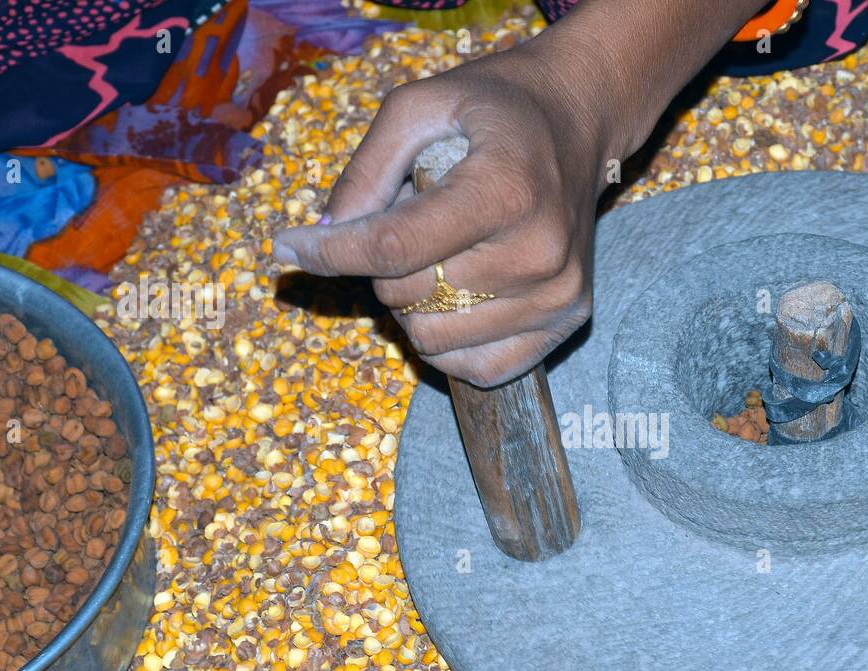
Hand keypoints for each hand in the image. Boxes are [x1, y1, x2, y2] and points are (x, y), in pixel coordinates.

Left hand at [272, 41, 611, 387]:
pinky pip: (478, 367)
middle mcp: (539, 251)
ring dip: (413, 305)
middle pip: (410, 296)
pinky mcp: (567, 321)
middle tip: (411, 223)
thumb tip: (323, 237)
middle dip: (383, 267)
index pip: (395, 248)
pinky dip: (447, 343)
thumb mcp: (419, 106)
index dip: (331, 253)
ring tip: (440, 255)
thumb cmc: (494, 109)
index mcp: (506, 189)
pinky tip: (454, 300)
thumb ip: (366, 170)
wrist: (578, 120)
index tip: (289, 247)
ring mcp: (558, 294)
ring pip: (435, 338)